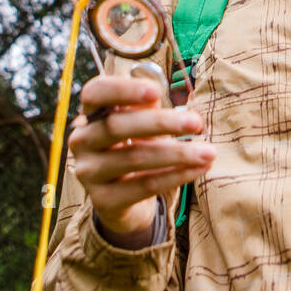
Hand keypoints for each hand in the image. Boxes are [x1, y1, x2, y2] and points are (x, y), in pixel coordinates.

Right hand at [69, 75, 214, 239]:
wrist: (124, 199)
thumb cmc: (136, 147)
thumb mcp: (143, 124)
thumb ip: (150, 107)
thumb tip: (167, 93)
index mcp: (90, 114)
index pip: (95, 93)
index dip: (122, 90)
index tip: (156, 92)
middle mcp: (82, 141)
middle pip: (117, 126)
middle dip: (161, 123)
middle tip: (196, 123)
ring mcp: (89, 172)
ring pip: (134, 157)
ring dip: (177, 153)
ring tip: (208, 152)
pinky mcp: (103, 200)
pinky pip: (144, 185)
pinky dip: (176, 176)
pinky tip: (198, 169)